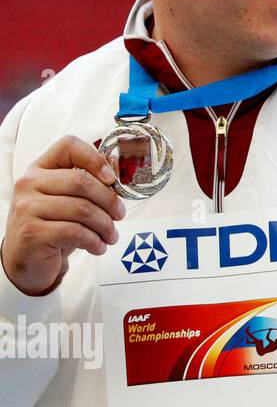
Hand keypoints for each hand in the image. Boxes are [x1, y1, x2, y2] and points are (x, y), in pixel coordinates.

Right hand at [2, 135, 126, 295]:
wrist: (26, 260)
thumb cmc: (52, 226)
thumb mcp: (68, 200)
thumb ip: (88, 184)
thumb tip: (116, 170)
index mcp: (40, 169)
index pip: (68, 146)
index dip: (96, 159)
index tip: (112, 179)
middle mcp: (29, 183)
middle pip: (81, 181)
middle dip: (109, 201)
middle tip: (119, 215)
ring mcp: (27, 208)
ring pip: (82, 209)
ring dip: (105, 225)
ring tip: (111, 235)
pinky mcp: (31, 232)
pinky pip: (75, 232)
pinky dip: (94, 241)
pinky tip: (98, 246)